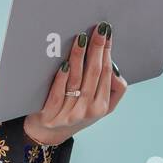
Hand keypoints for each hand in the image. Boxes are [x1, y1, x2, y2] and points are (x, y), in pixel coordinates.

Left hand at [22, 21, 127, 146]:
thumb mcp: (98, 106)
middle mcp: (88, 111)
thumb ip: (111, 89)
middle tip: (98, 30)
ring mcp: (70, 114)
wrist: (48, 132)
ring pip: (77, 81)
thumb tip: (114, 67)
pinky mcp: (52, 115)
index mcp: (103, 107)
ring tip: (81, 39)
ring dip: (79, 58)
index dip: (108, 52)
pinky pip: (58, 94)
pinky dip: (62, 78)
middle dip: (97, 49)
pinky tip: (64, 64)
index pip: (108, 73)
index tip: (107, 33)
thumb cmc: (75, 112)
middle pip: (95, 74)